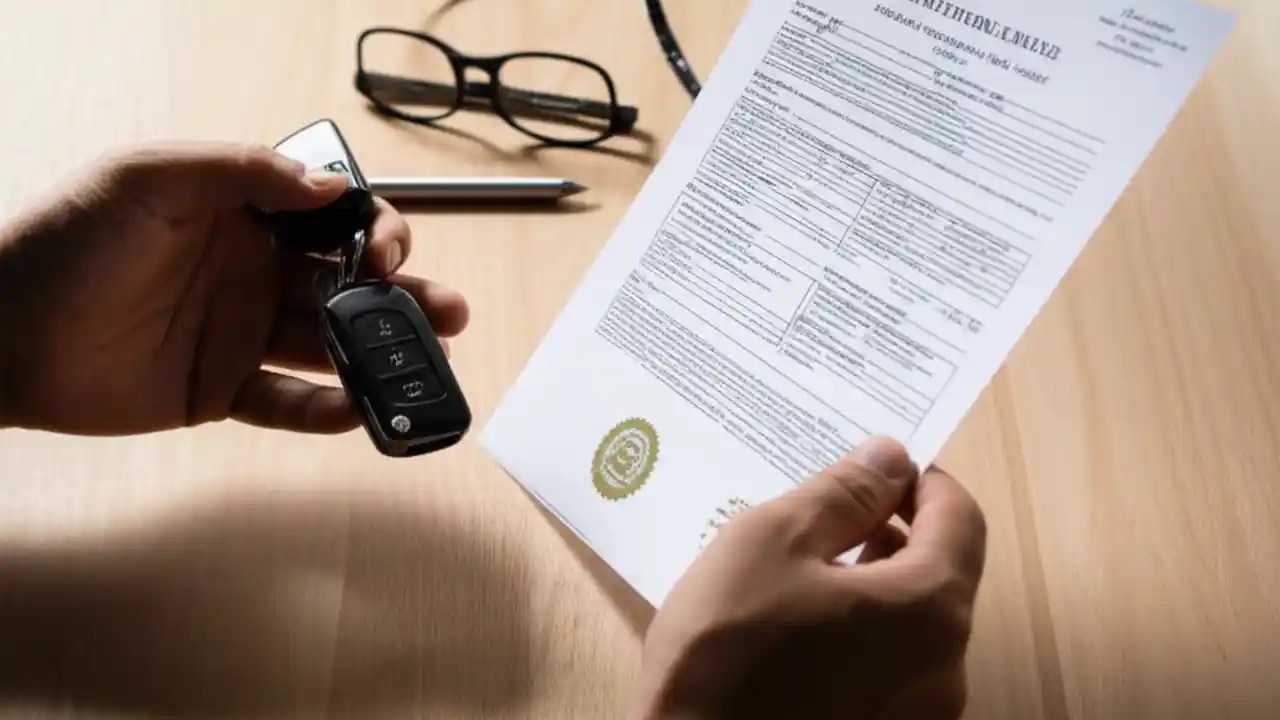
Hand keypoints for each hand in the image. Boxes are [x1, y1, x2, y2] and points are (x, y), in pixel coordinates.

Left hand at [0, 143, 467, 434]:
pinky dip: (326, 410)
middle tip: (449, 312)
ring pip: (330, 345)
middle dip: (405, 297)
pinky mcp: (220, 391)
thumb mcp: (147, 177)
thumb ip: (242, 170)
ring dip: (381, 354)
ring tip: (426, 364)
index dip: (373, 233)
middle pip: (348, 285)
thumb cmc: (59, 243)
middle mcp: (251, 272)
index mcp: (241, 215)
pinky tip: (357, 411)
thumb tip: (331, 188)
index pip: (332, 219)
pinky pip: (287, 403)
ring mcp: (239, 334)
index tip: (383, 255)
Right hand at [633, 438, 986, 719]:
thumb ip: (842, 493)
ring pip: (912, 625)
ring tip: (797, 573)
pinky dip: (859, 634)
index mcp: (931, 609)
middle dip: (890, 531)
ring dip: (871, 584)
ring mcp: (921, 716)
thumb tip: (891, 457)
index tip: (872, 467)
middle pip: (940, 573)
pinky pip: (888, 668)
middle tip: (822, 513)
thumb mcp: (770, 543)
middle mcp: (946, 670)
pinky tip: (796, 632)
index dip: (920, 479)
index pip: (960, 517)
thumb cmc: (726, 651)